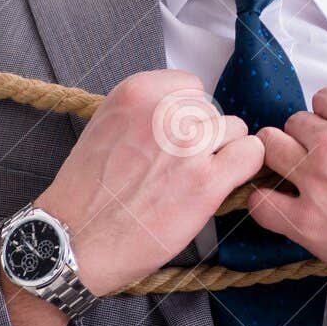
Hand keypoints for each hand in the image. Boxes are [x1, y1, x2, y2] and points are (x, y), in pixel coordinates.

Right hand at [30, 70, 262, 296]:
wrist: (75, 240)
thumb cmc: (87, 191)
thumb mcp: (107, 125)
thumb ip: (146, 111)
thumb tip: (185, 111)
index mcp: (137, 92)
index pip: (191, 85)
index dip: (187, 115)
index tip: (173, 138)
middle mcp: (164, 111)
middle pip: (212, 109)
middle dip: (203, 135)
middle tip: (178, 167)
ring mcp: (188, 145)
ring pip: (235, 130)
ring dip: (222, 153)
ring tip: (192, 179)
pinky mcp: (206, 181)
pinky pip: (251, 154)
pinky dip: (244, 169)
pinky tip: (221, 184)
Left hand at [245, 88, 326, 325]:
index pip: (320, 99)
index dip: (324, 119)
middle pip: (290, 123)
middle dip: (300, 140)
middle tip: (313, 162)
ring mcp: (316, 183)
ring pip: (269, 150)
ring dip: (278, 162)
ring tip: (292, 180)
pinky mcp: (308, 223)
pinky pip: (261, 203)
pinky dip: (265, 203)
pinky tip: (279, 208)